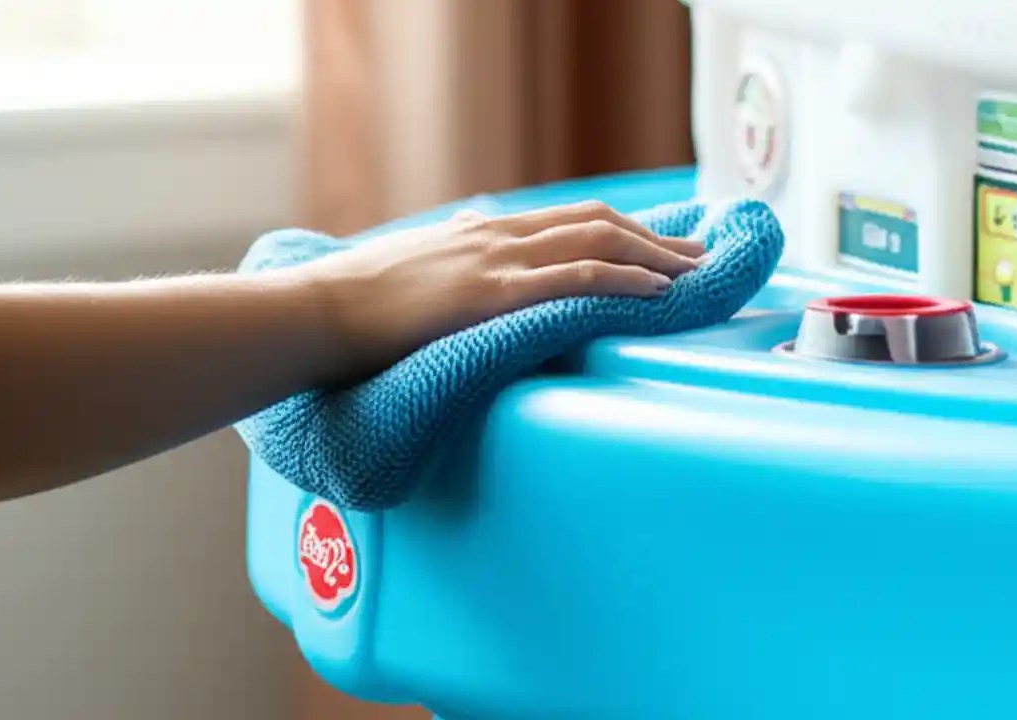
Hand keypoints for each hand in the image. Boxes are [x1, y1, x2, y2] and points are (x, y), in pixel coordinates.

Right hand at [294, 200, 705, 382]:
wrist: (318, 312)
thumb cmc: (357, 300)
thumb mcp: (415, 266)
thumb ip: (453, 253)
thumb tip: (470, 241)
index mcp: (483, 232)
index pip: (572, 220)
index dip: (625, 229)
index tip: (661, 244)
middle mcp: (498, 236)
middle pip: (598, 224)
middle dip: (655, 239)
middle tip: (698, 256)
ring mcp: (496, 263)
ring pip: (595, 244)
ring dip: (654, 257)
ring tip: (694, 274)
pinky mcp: (489, 295)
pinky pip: (572, 280)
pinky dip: (621, 282)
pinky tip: (655, 292)